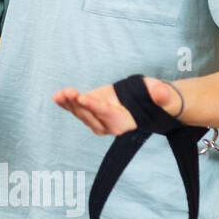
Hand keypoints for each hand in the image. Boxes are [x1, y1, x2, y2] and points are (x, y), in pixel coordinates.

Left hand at [53, 77, 181, 135]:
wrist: (145, 100)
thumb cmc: (154, 97)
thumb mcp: (161, 94)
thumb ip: (160, 95)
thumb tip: (160, 93)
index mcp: (125, 122)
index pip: (107, 115)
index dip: (95, 106)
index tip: (83, 98)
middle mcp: (109, 125)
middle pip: (90, 115)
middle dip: (78, 104)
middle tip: (69, 92)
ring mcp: (97, 121)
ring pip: (80, 113)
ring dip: (69, 104)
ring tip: (60, 94)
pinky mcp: (90, 113)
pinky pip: (76, 109)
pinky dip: (65, 103)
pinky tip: (57, 97)